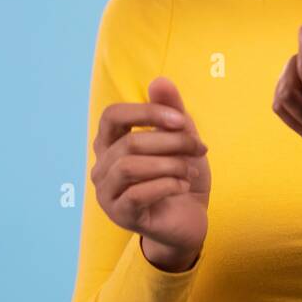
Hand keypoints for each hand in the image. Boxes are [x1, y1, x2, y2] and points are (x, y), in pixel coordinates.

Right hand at [91, 77, 210, 271]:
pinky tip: (184, 186)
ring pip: (131, 167)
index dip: (147, 112)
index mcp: (111, 144)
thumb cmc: (181, 176)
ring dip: (170, 165)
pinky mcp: (120, 216)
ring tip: (190, 170)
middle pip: (130, 142)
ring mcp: (107, 194)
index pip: (112, 115)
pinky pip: (138, 194)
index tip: (181, 121)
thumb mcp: (182, 140)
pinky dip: (168, 185)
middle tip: (200, 148)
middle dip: (172, 142)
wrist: (189, 220)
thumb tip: (159, 80)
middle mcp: (102, 167)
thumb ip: (171, 112)